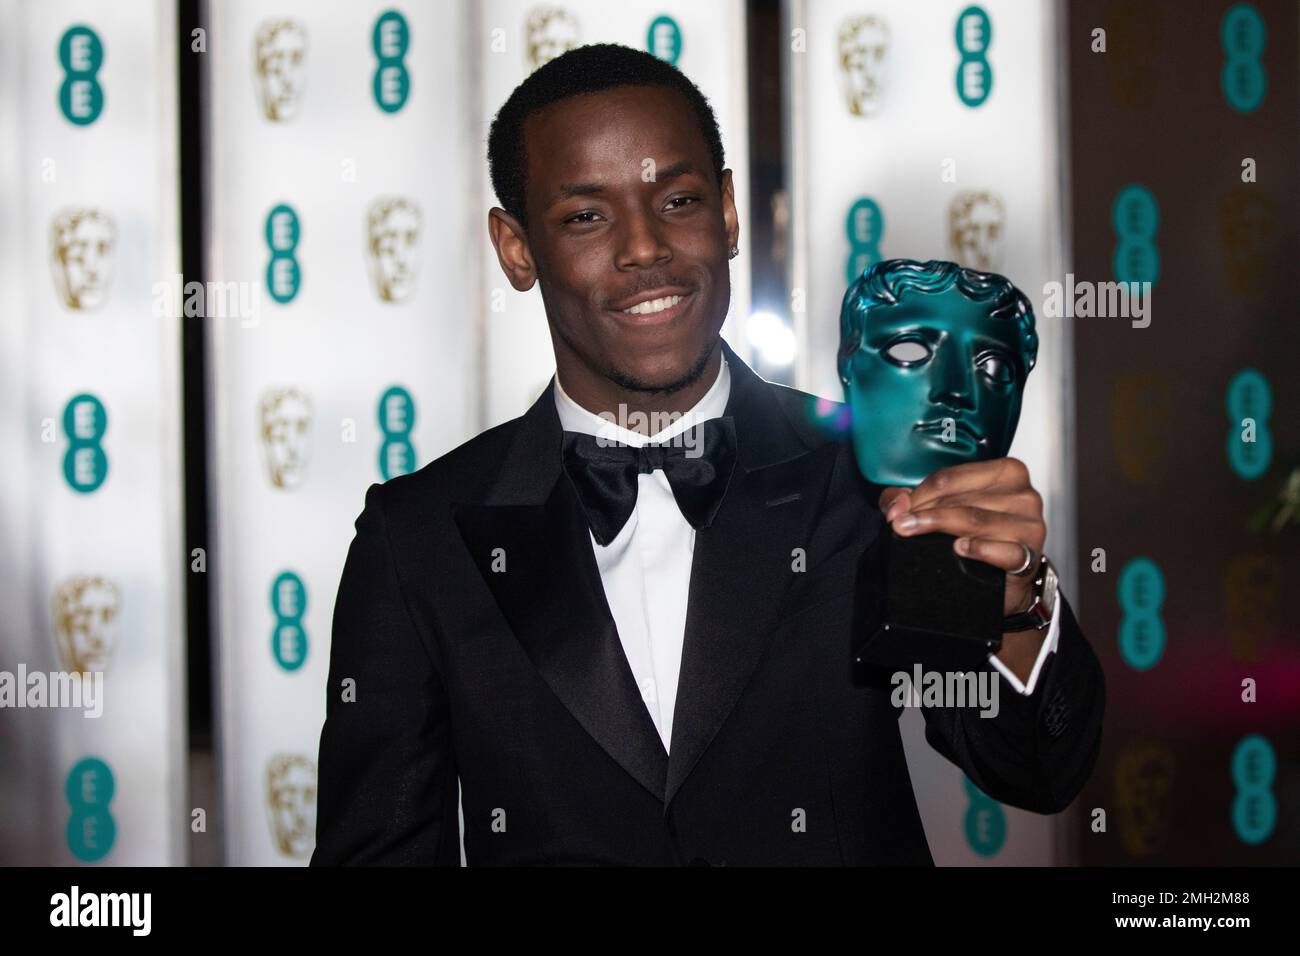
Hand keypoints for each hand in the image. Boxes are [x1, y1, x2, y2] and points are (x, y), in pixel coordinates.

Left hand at [878, 458, 1045, 616]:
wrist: (1006, 578)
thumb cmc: (980, 535)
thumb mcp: (949, 509)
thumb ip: (914, 500)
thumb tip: (896, 506)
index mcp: (1006, 472)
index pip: (951, 477)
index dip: (919, 494)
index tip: (899, 511)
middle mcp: (1023, 494)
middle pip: (960, 499)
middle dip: (924, 512)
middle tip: (900, 525)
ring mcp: (1029, 524)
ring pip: (976, 520)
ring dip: (940, 526)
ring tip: (915, 533)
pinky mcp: (1030, 554)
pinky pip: (1003, 550)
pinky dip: (979, 549)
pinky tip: (960, 549)